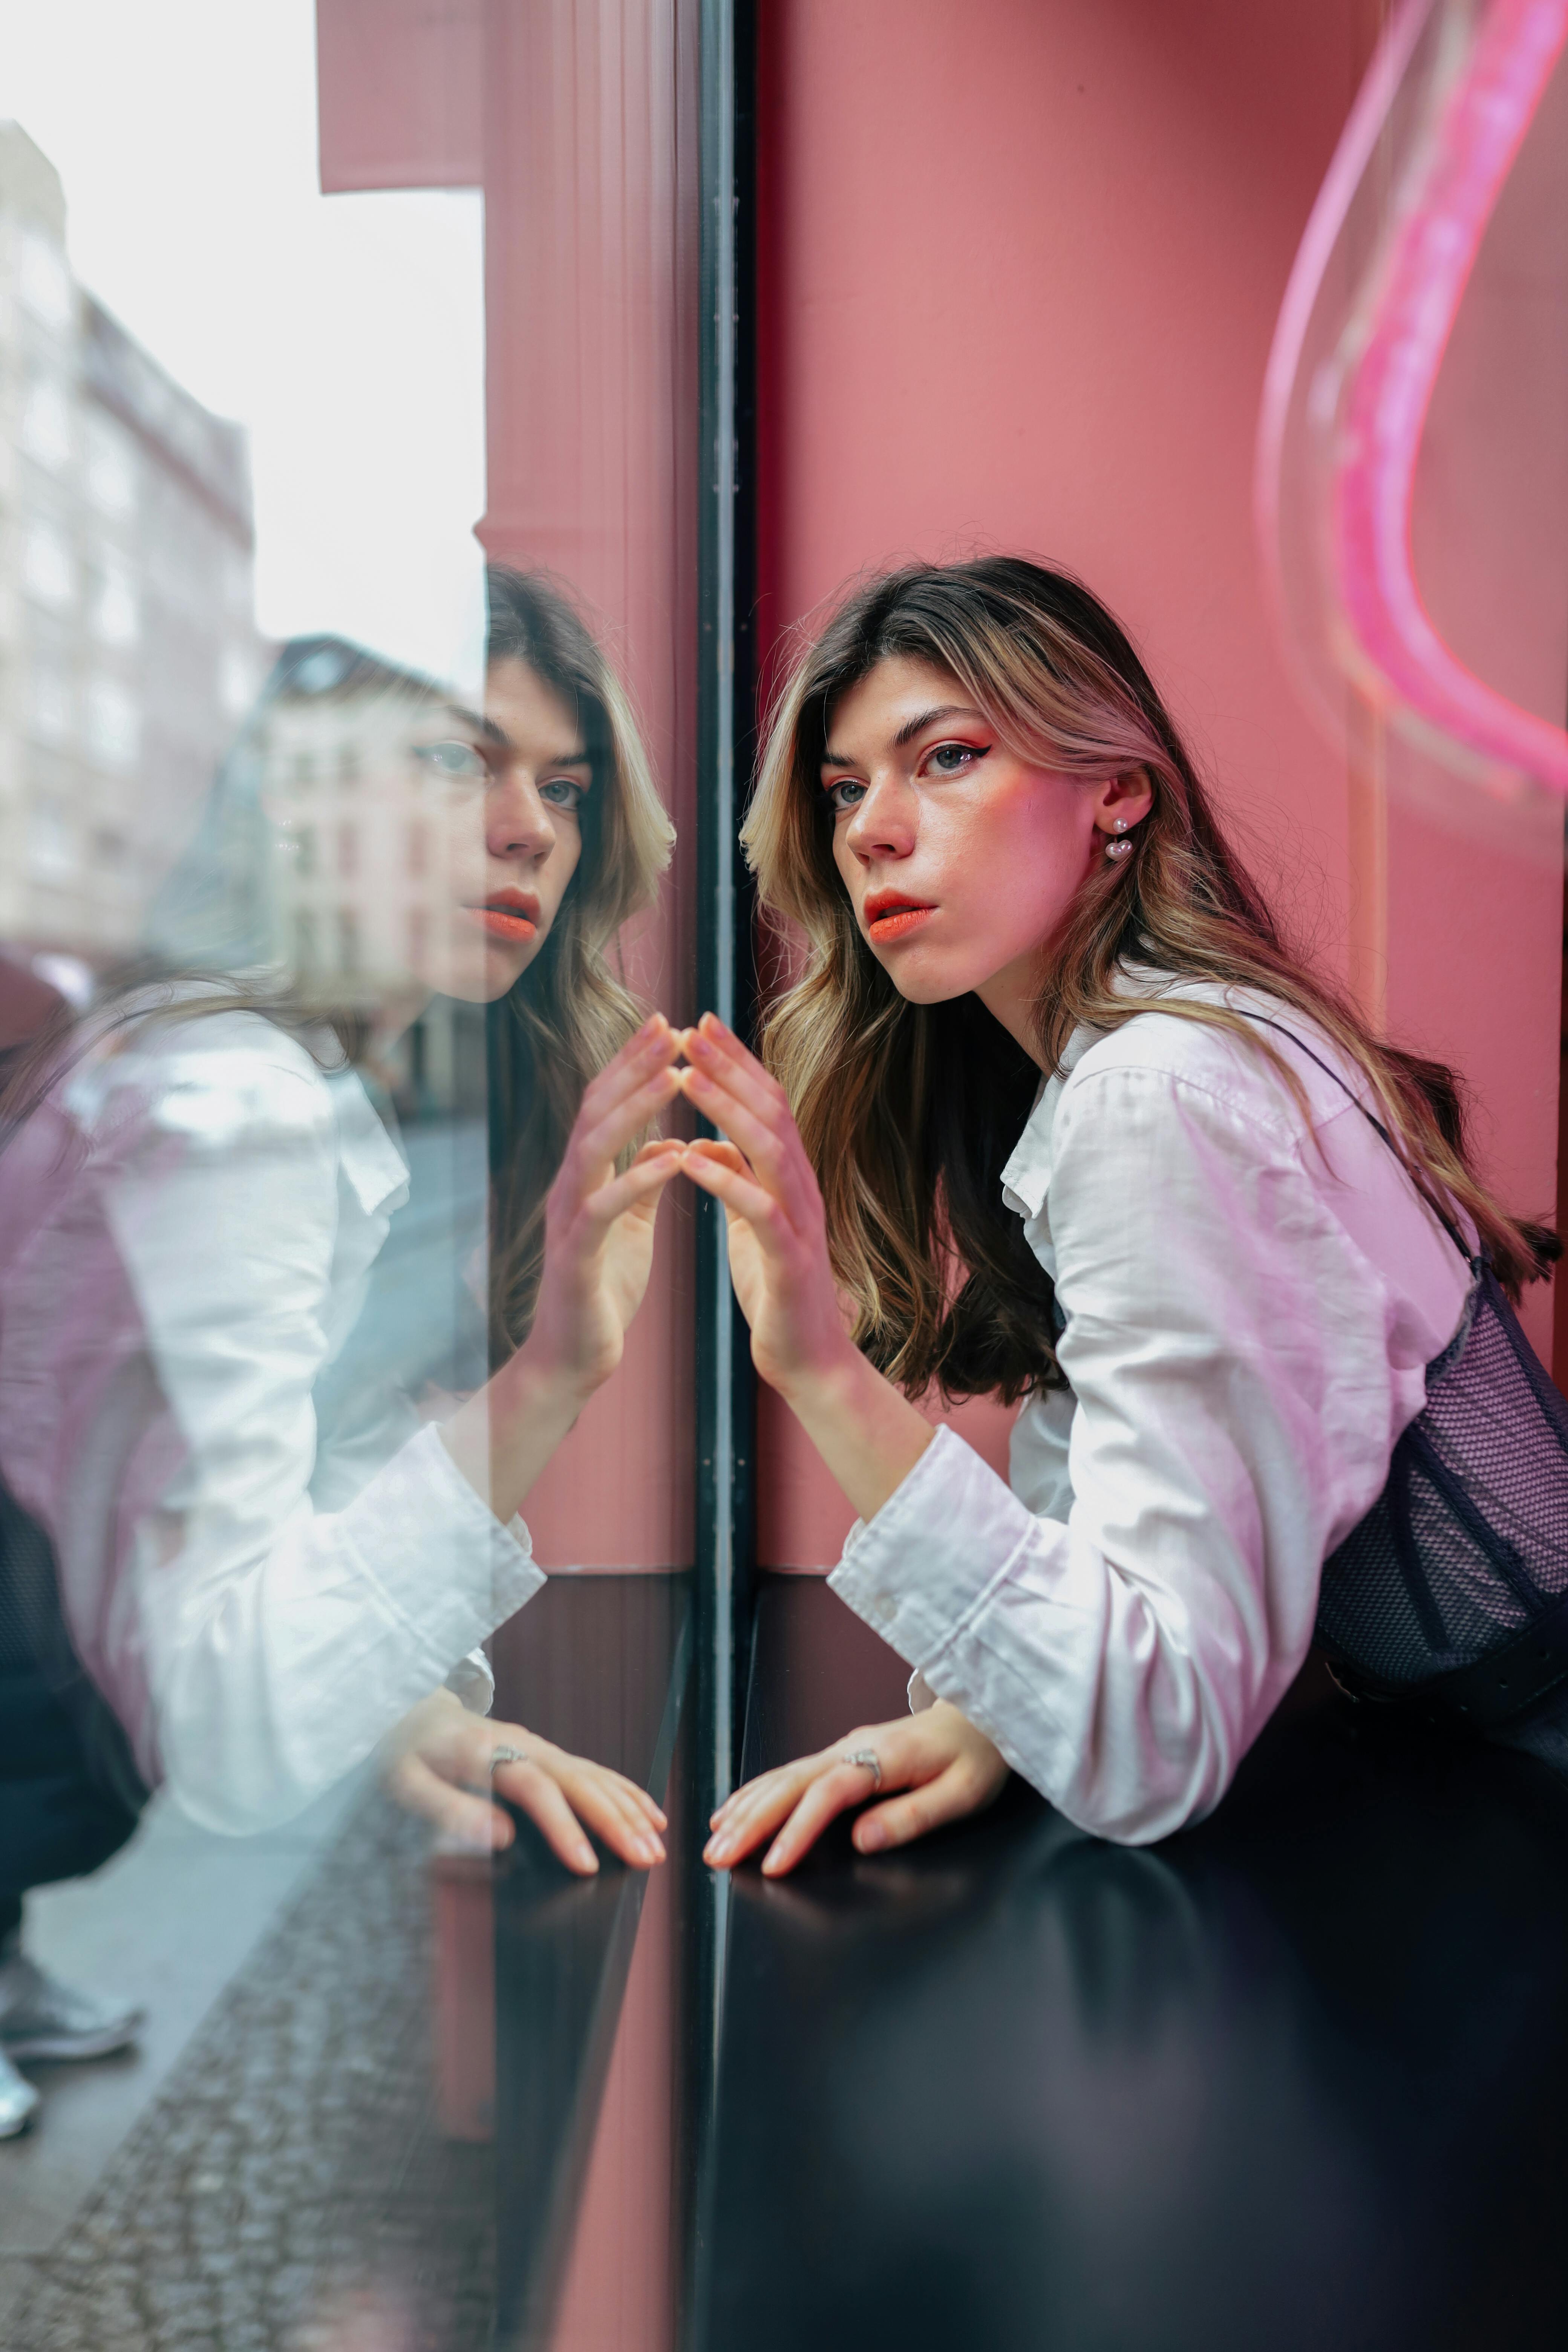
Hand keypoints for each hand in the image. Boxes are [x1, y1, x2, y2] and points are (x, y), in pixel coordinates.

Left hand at [383, 1691, 666, 1873]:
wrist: (405, 1710)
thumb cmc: (404, 1751)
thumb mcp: (405, 1782)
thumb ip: (448, 1807)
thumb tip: (496, 1836)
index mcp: (485, 1752)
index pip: (537, 1790)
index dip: (565, 1828)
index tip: (588, 1865)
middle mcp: (520, 1744)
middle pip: (578, 1781)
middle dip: (617, 1821)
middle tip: (645, 1858)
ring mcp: (537, 1745)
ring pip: (593, 1774)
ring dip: (628, 1808)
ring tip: (656, 1843)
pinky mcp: (544, 1751)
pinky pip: (593, 1769)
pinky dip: (624, 1790)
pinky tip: (647, 1810)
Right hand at [523, 1014, 686, 1396]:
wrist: (573, 1359)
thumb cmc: (601, 1290)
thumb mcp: (629, 1226)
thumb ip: (642, 1183)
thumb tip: (665, 1143)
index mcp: (584, 1178)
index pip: (606, 1105)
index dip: (633, 1063)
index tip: (667, 1024)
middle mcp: (569, 1187)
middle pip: (595, 1110)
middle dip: (632, 1066)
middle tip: (670, 1025)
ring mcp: (568, 1219)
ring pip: (595, 1147)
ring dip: (635, 1108)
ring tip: (675, 1076)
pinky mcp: (578, 1256)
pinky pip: (606, 1207)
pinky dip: (639, 1177)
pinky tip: (673, 1155)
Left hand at [675, 1012, 934, 1525]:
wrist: (807, 1362)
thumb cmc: (776, 1293)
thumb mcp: (748, 1229)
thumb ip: (737, 1182)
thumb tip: (707, 1143)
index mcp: (790, 1180)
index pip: (767, 1104)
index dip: (736, 1062)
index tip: (700, 1023)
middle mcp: (802, 1189)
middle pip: (772, 1111)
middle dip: (731, 1066)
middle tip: (691, 1026)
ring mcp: (801, 1222)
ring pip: (770, 1148)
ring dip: (726, 1107)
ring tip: (686, 1075)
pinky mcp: (790, 1260)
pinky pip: (758, 1209)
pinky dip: (724, 1179)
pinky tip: (691, 1157)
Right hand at [702, 1700, 1008, 1877]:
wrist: (984, 1714)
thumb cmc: (977, 1757)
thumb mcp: (962, 1794)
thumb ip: (913, 1815)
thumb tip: (864, 1839)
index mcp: (885, 1757)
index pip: (829, 1794)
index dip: (797, 1830)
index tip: (774, 1865)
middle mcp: (855, 1747)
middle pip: (792, 1783)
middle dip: (750, 1820)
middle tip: (718, 1856)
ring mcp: (844, 1747)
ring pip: (784, 1776)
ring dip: (746, 1807)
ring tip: (715, 1839)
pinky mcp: (841, 1753)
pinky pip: (790, 1772)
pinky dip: (757, 1790)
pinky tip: (736, 1809)